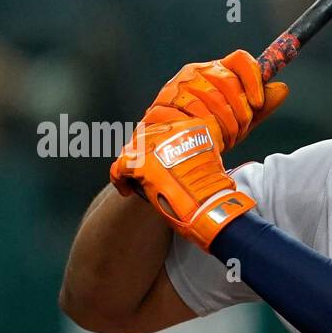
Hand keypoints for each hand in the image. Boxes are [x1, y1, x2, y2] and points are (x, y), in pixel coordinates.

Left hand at [110, 118, 254, 250]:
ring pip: (130, 151)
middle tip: (143, 173)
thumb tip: (180, 155)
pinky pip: (120, 167)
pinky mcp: (142, 164)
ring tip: (134, 181)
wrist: (209, 205)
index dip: (154, 146)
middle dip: (140, 156)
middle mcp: (170, 131)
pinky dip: (120, 180)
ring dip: (130, 167)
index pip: (161, 130)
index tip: (156, 159)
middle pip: (143, 139)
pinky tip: (126, 190)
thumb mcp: (209, 158)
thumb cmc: (212, 189)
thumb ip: (194, 150)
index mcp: (189, 127)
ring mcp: (154, 147)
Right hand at [111, 50, 286, 195]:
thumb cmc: (209, 131)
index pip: (240, 60)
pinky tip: (205, 138)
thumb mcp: (240, 120)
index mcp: (215, 71)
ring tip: (222, 139)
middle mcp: (195, 72)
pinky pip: (192, 114)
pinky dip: (204, 129)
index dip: (254, 79)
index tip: (259, 103)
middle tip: (239, 131)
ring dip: (224, 124)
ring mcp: (176, 87)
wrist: (176, 153)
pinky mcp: (161, 105)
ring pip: (211, 99)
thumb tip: (282, 88)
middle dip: (240, 112)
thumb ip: (260, 106)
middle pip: (228, 82)